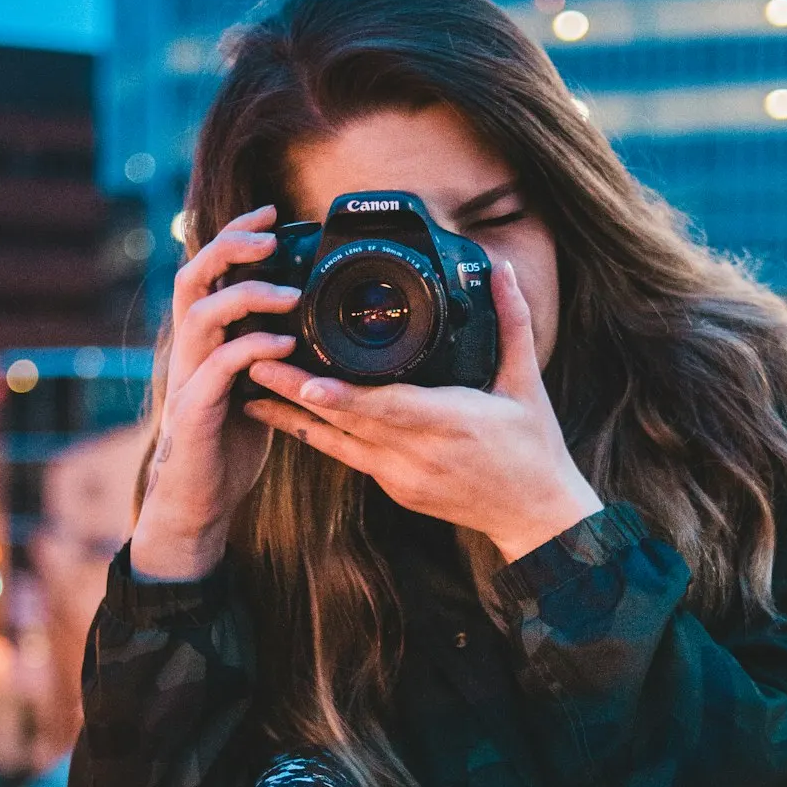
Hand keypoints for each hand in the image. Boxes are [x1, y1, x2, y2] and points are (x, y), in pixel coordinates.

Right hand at [130, 205, 299, 579]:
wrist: (199, 502)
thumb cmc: (227, 445)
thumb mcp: (254, 387)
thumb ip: (268, 352)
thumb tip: (305, 321)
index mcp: (202, 340)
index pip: (207, 271)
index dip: (235, 236)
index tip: (273, 213)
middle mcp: (188, 351)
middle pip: (192, 276)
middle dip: (230, 247)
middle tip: (271, 235)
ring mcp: (188, 378)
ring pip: (202, 314)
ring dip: (247, 296)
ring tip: (290, 294)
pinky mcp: (196, 411)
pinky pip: (219, 367)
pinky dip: (252, 348)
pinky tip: (284, 343)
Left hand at [244, 259, 601, 561]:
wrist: (535, 517)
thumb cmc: (533, 449)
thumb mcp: (526, 384)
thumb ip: (511, 323)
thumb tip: (504, 269)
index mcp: (451, 422)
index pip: (388, 408)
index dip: (344, 396)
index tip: (304, 379)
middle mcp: (418, 454)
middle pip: (347, 422)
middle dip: (296, 393)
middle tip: (252, 362)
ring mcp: (402, 476)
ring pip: (337, 444)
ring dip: (292, 417)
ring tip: (251, 389)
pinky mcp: (394, 488)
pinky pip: (347, 457)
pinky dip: (316, 435)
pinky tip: (287, 416)